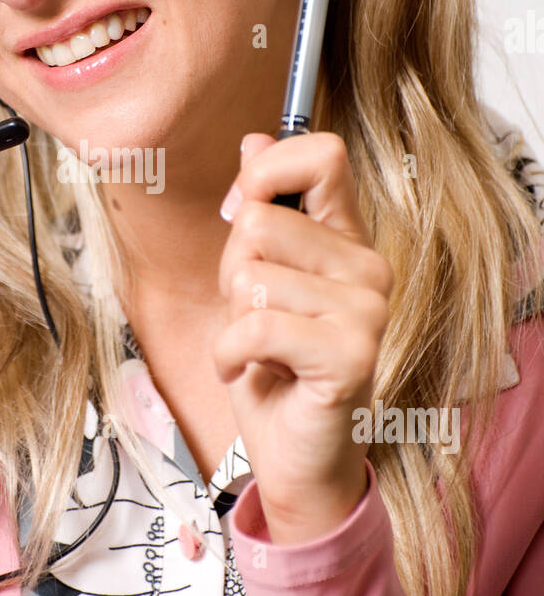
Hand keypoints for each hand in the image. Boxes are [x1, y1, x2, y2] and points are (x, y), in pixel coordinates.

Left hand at [213, 131, 394, 542]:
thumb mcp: (251, 279)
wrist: (292, 454)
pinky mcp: (352, 355)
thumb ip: (258, 211)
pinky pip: (254, 327)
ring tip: (262, 349)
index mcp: (348, 238)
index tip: (240, 215)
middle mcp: (368, 267)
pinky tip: (249, 372)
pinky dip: (228, 355)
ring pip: (251, 276)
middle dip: (232, 272)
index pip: (323, 154)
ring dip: (233, 319)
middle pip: (259, 220)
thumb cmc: (271, 366)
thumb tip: (253, 141)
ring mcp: (367, 310)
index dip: (263, 174)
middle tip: (255, 317)